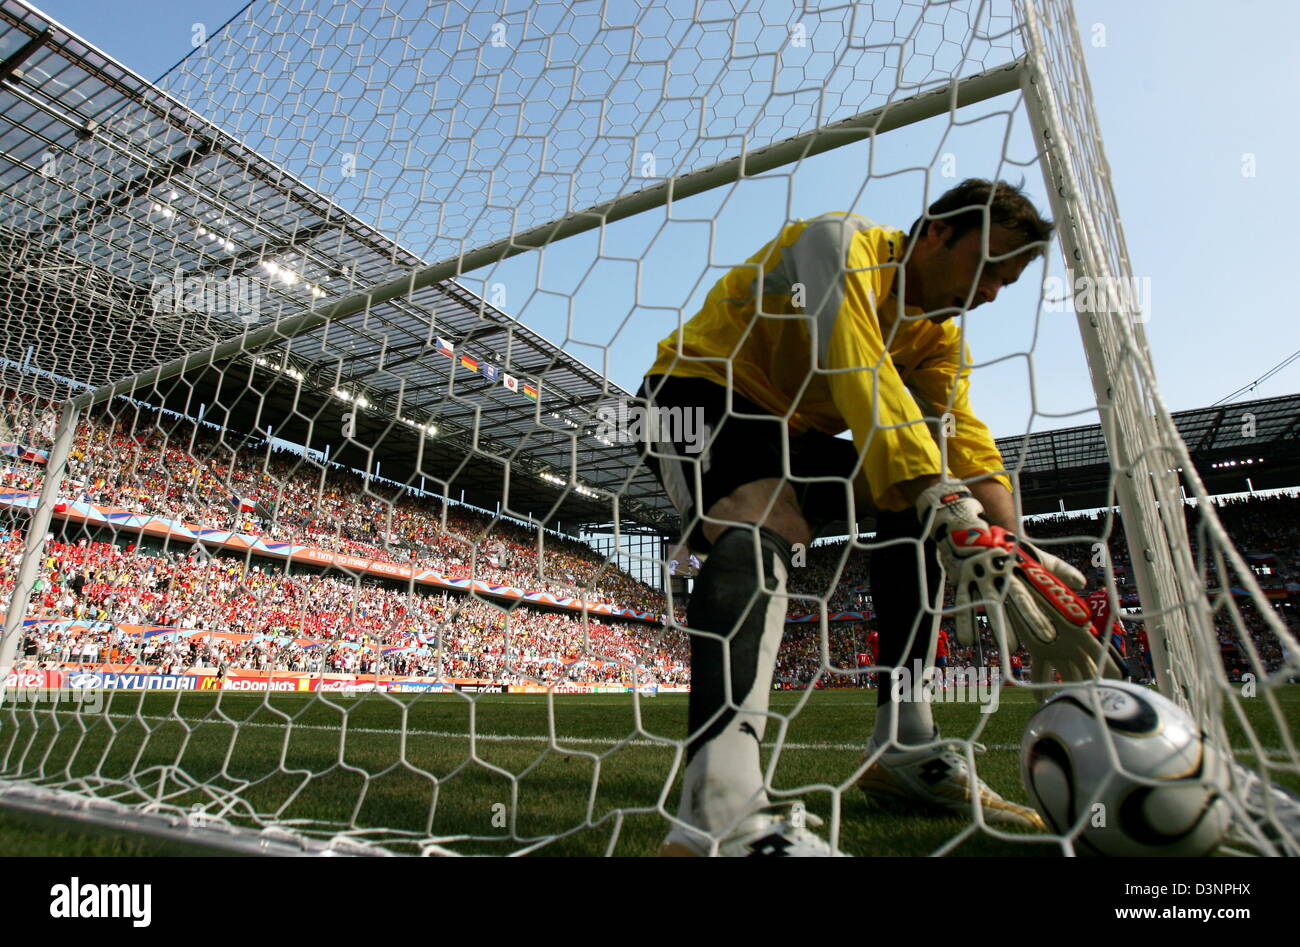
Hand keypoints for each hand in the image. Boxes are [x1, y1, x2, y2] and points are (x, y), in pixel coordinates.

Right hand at [915, 482, 1122, 687]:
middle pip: (1017, 596)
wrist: (964, 529)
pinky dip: (965, 623)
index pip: (1035, 588)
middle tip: (1046, 638)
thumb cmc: (1003, 546)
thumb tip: (1081, 583)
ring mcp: (980, 576)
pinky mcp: (962, 581)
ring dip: (1000, 626)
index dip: (1045, 607)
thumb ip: (1056, 568)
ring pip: (990, 603)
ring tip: (1011, 648)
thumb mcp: (1030, 554)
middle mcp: (1000, 570)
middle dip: (1031, 617)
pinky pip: (964, 604)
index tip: (1057, 629)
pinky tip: (969, 642)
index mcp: (1018, 565)